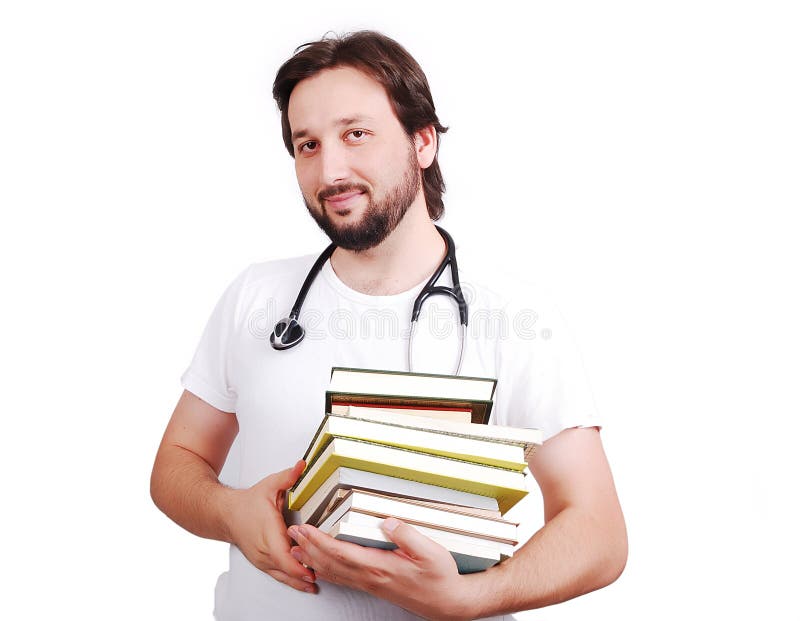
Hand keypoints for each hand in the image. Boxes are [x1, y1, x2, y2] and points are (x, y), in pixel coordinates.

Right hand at [228, 460, 316, 592]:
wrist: (226, 515)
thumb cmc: (248, 502)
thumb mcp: (269, 485)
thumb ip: (287, 477)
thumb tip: (301, 466)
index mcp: (267, 531)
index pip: (282, 554)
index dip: (298, 565)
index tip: (313, 569)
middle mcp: (264, 550)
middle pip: (286, 569)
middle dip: (305, 574)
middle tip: (325, 575)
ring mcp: (262, 559)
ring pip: (282, 576)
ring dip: (300, 581)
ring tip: (317, 584)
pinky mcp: (262, 564)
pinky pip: (279, 576)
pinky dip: (293, 581)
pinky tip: (306, 584)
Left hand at [287, 518, 473, 619]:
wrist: (447, 602)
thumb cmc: (440, 577)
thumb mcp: (430, 552)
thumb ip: (407, 536)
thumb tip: (387, 522)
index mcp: (380, 566)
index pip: (341, 552)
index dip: (319, 540)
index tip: (304, 528)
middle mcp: (371, 577)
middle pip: (331, 562)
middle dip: (308, 546)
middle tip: (292, 532)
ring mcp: (371, 584)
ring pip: (334, 572)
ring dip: (312, 559)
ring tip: (297, 548)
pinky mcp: (374, 586)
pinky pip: (343, 578)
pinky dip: (326, 570)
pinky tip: (321, 566)